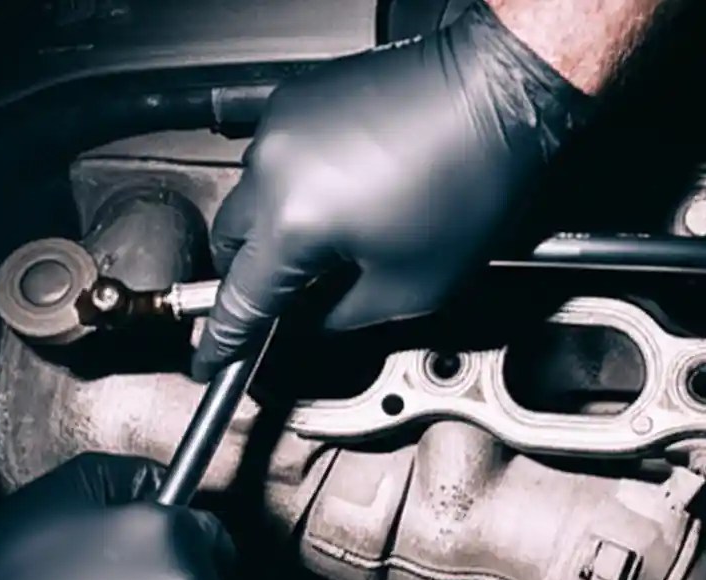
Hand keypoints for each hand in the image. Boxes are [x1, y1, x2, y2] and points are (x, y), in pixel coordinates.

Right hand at [191, 0, 588, 380]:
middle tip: (298, 292)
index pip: (240, 299)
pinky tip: (354, 189)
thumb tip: (312, 320)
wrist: (494, 93)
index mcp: (295, 222)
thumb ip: (343, 316)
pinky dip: (301, 182)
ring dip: (283, 223)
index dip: (224, 340)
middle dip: (255, 274)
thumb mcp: (413, 286)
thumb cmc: (471, 180)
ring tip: (347, 229)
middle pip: (230, 243)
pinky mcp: (297, 98)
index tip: (210, 359)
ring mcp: (281, 125)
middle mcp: (273, 167)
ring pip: (253, 196)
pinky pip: (278, 156)